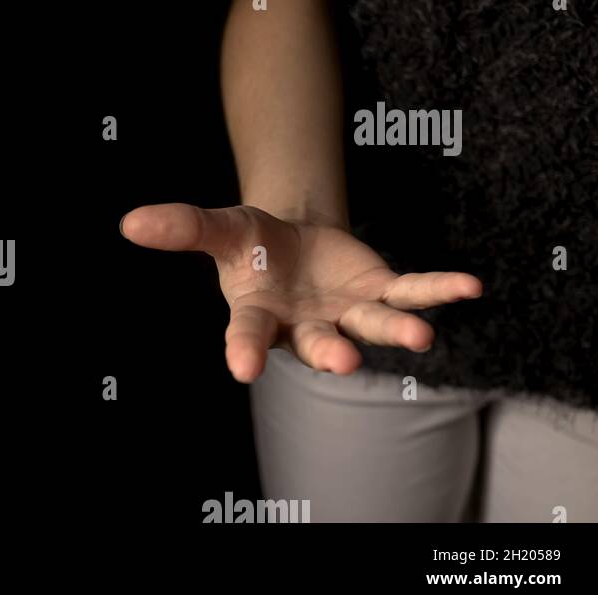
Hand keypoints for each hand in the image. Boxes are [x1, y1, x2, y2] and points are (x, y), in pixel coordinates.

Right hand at [120, 203, 482, 382]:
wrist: (294, 243)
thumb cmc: (252, 247)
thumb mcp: (219, 229)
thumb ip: (181, 228)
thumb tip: (129, 221)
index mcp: (258, 315)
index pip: (248, 336)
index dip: (245, 351)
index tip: (242, 370)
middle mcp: (304, 324)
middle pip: (317, 343)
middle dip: (330, 352)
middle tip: (341, 362)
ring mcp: (345, 313)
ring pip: (371, 326)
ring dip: (396, 331)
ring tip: (419, 337)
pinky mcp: (378, 292)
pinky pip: (411, 293)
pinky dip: (439, 291)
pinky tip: (469, 288)